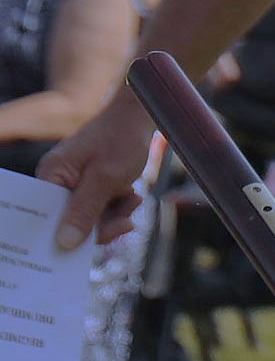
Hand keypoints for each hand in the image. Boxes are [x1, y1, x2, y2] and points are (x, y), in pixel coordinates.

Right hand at [38, 86, 152, 250]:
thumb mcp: (106, 178)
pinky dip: (117, 205)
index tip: (91, 246)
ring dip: (114, 215)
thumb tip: (64, 244)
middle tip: (126, 223)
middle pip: (70, 221)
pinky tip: (132, 197)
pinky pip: (99, 206)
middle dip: (100, 225)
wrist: (142, 114)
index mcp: (51, 176)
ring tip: (133, 201)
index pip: (47, 219)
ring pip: (89, 216)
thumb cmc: (122, 139)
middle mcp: (57, 180)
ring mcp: (73, 181)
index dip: (66, 237)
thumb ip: (84, 210)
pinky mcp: (90, 182)